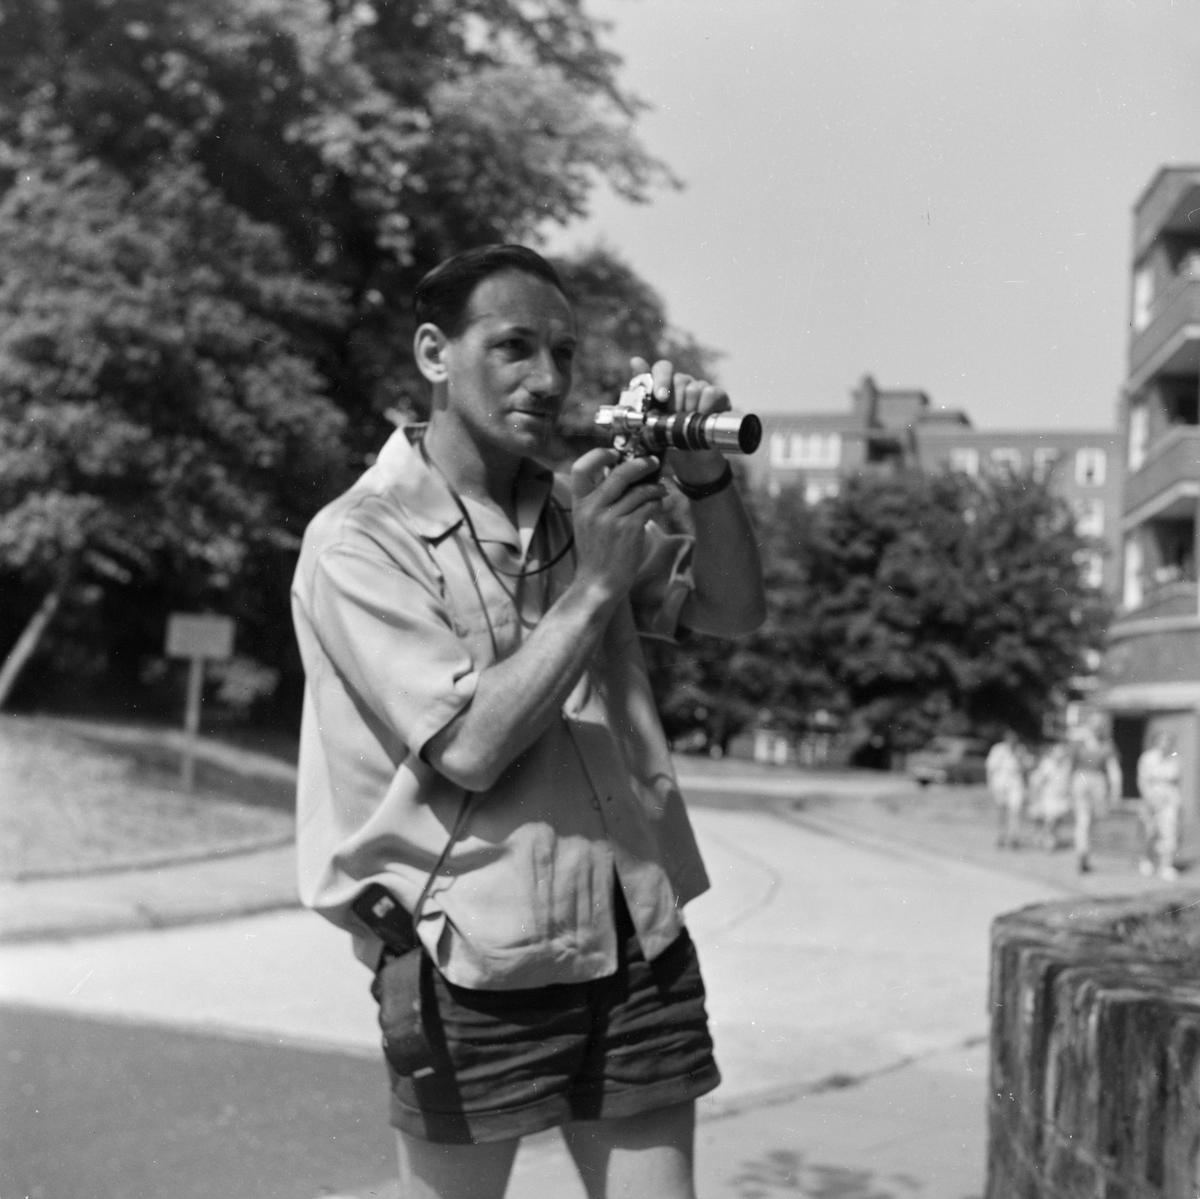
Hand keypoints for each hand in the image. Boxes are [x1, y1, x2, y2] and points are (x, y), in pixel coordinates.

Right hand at [570, 447, 665, 602]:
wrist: (598, 583)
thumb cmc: (597, 552)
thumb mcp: (588, 522)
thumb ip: (599, 499)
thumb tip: (622, 473)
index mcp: (580, 504)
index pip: (581, 467)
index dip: (598, 454)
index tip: (614, 453)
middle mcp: (593, 508)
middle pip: (619, 472)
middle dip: (640, 464)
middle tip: (652, 462)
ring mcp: (611, 518)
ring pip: (640, 490)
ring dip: (655, 487)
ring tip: (660, 490)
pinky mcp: (629, 529)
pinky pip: (649, 506)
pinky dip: (657, 503)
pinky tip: (659, 505)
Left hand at [630, 355, 728, 485]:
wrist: (690, 460)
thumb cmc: (668, 438)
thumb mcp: (649, 418)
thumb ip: (641, 391)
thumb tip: (635, 359)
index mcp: (664, 385)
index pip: (663, 367)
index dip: (661, 379)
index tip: (661, 397)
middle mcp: (682, 383)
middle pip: (679, 379)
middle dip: (675, 404)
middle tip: (675, 420)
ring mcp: (700, 388)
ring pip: (694, 388)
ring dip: (689, 410)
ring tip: (687, 424)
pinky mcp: (717, 395)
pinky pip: (710, 393)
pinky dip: (705, 408)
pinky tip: (702, 419)